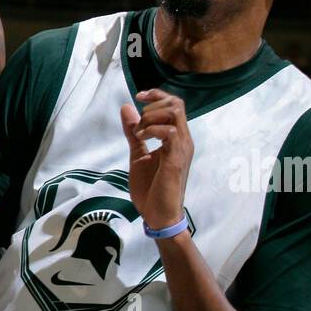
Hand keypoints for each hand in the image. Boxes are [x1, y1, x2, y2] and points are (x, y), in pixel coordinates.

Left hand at [120, 89, 193, 232]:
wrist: (158, 215)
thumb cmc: (151, 189)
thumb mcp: (138, 155)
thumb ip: (134, 133)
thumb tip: (127, 108)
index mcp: (176, 138)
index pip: (174, 105)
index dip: (156, 95)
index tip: (138, 96)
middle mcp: (183, 140)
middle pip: (176, 104)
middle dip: (152, 104)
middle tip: (136, 124)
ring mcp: (182, 149)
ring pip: (175, 112)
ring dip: (151, 116)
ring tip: (139, 133)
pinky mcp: (176, 159)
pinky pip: (170, 132)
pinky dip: (152, 129)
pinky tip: (142, 139)